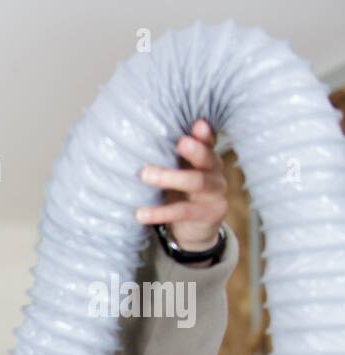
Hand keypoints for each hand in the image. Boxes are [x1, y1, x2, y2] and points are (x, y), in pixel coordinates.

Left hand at [134, 119, 228, 250]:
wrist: (194, 230)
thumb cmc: (180, 194)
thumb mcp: (177, 174)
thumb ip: (168, 158)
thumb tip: (139, 140)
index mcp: (207, 159)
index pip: (209, 142)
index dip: (205, 134)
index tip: (198, 124)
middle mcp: (215, 173)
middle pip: (208, 159)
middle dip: (195, 151)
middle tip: (180, 143)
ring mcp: (215, 194)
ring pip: (197, 182)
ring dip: (170, 177)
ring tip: (145, 175)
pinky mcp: (208, 214)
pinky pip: (183, 212)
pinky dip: (161, 212)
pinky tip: (141, 214)